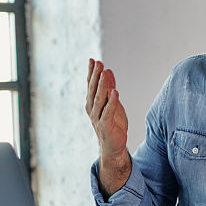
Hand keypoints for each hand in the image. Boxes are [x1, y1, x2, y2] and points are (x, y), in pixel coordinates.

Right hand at [85, 59, 130, 192]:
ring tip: (104, 73)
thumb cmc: (112, 123)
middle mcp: (92, 109)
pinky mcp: (106, 125)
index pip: (91, 85)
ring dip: (102, 86)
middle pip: (93, 90)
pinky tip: (115, 92)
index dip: (91, 73)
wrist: (113, 145)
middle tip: (98, 63)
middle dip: (95, 76)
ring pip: (99, 99)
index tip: (93, 60)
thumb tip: (108, 71)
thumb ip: (109, 87)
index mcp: (92, 103)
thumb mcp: (112, 102)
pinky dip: (112, 101)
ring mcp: (98, 117)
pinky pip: (108, 111)